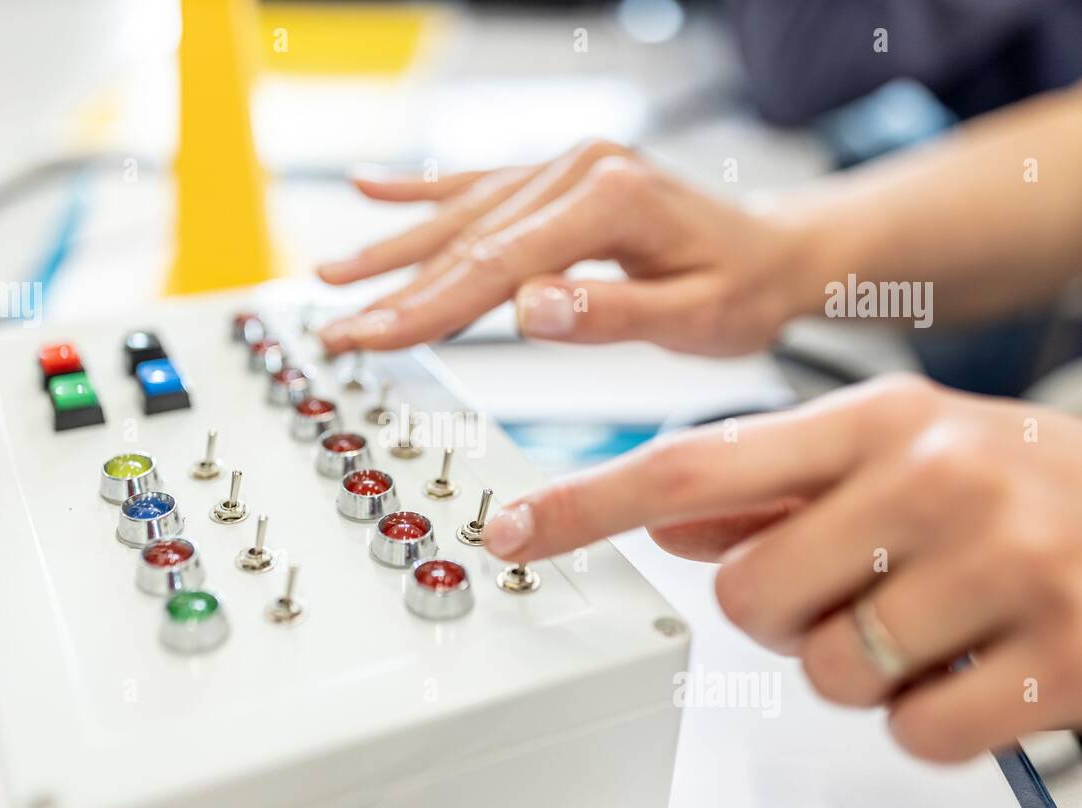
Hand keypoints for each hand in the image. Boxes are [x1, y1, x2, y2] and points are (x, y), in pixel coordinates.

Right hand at [317, 140, 815, 355]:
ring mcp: (566, 166)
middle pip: (468, 238)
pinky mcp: (560, 177)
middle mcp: (580, 168)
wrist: (777, 252)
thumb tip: (529, 310)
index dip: (426, 306)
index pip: (497, 263)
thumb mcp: (694, 316)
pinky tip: (375, 188)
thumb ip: (611, 315)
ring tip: (333, 278)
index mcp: (610, 198)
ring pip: (462, 212)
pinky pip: (481, 181)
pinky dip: (424, 191)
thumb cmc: (743, 288)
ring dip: (394, 248)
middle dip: (395, 290)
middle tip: (336, 330)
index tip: (371, 337)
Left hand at [481, 374, 1081, 762]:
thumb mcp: (896, 450)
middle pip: (743, 595)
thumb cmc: (1016, 481)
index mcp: (877, 421)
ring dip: (854, 666)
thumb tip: (669, 522)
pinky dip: (926, 718)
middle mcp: (932, 477)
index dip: (590, 504)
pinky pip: (911, 731)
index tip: (517, 527)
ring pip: (823, 669)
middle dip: (777, 613)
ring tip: (922, 620)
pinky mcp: (1058, 657)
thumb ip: (776, 485)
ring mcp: (1000, 565)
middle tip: (851, 589)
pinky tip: (970, 665)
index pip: (692, 467)